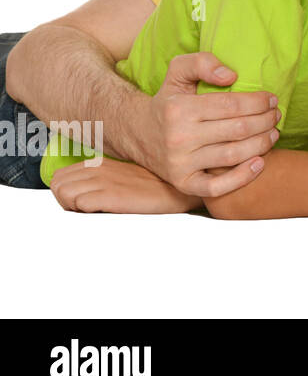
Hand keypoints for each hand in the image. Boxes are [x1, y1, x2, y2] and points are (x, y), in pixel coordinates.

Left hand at [50, 159, 203, 213]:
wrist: (180, 189)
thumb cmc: (155, 187)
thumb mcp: (127, 175)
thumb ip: (104, 178)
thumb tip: (83, 195)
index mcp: (101, 163)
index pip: (60, 176)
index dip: (66, 193)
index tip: (83, 203)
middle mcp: (100, 168)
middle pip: (57, 184)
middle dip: (65, 201)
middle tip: (85, 210)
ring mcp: (105, 180)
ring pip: (63, 192)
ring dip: (72, 207)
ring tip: (93, 211)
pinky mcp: (113, 195)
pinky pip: (79, 202)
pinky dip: (83, 211)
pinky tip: (102, 212)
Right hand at [141, 52, 279, 196]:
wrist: (137, 133)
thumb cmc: (168, 100)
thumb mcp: (178, 72)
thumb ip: (202, 63)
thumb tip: (231, 76)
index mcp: (180, 109)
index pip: (232, 105)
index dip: (259, 102)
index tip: (272, 100)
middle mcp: (179, 138)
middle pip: (238, 130)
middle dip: (265, 121)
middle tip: (276, 116)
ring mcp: (180, 163)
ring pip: (233, 155)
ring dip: (262, 144)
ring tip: (273, 134)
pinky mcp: (183, 183)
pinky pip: (216, 187)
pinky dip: (242, 178)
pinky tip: (260, 163)